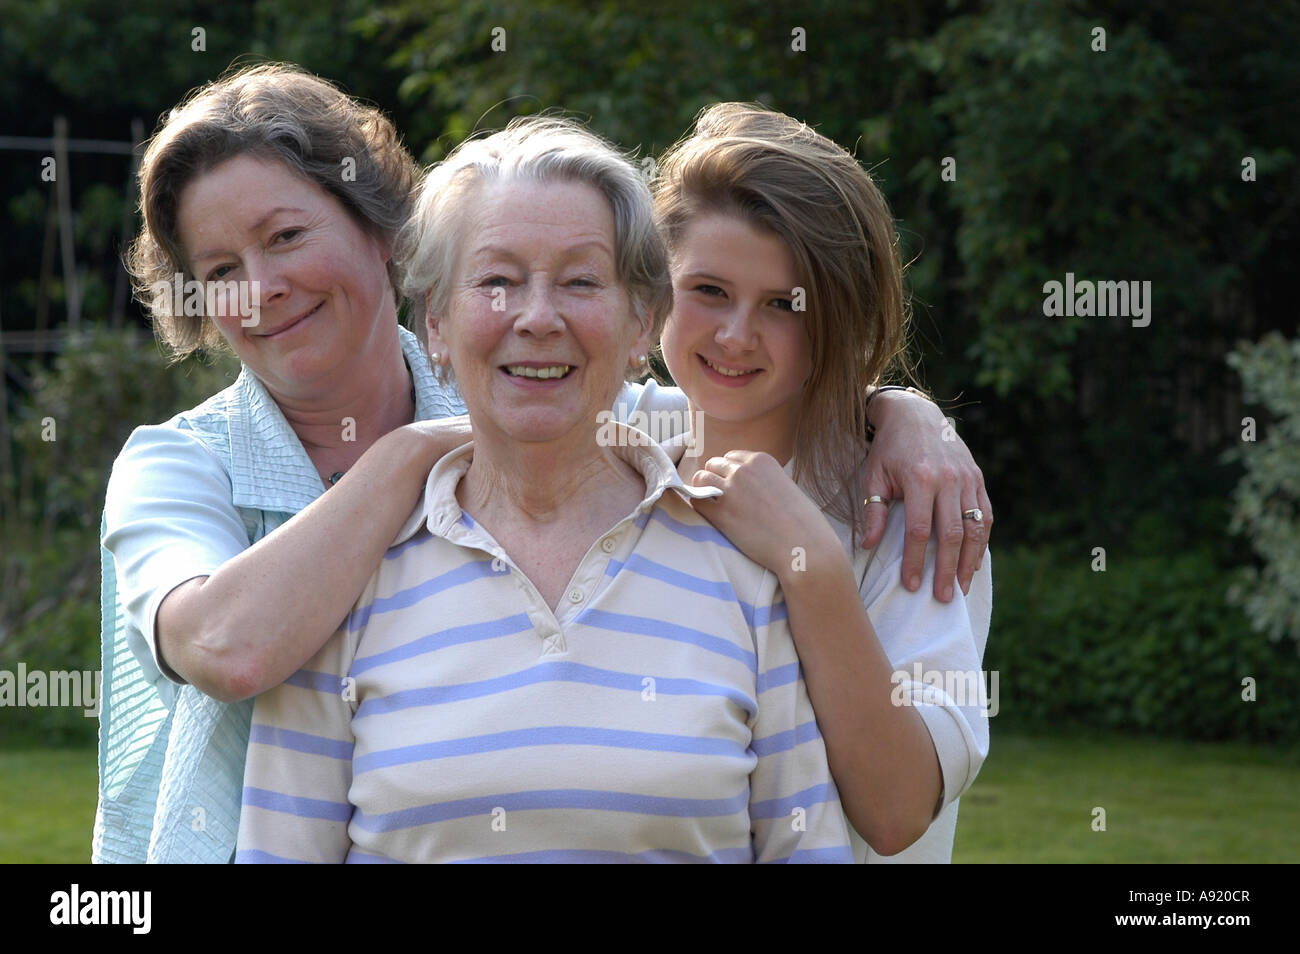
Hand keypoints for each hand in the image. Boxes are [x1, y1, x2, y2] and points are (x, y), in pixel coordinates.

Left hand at [687, 450, 842, 584]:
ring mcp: (731, 491)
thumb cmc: (802, 523)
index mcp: (761, 460)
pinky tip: (711, 516)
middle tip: (723, 498)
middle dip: (715, 479)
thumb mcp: (785, 486)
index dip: (729, 472)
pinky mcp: (722, 514)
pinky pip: (697, 501)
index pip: (731, 457)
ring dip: (704, 490)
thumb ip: (764, 480)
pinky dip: (700, 506)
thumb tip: (748, 487)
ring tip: (714, 506)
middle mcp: (743, 471)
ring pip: (700, 479)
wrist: (804, 546)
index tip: (734, 486)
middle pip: (713, 465)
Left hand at [860, 394, 991, 600]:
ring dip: (970, 561)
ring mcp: (967, 478)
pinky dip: (982, 540)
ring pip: (974, 528)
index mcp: (919, 479)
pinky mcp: (978, 478)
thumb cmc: (888, 449)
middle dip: (948, 570)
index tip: (912, 586)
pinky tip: (975, 561)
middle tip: (944, 598)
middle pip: (951, 534)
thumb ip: (874, 512)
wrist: (915, 414)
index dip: (917, 561)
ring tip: (963, 587)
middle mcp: (948, 479)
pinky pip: (985, 515)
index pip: (920, 531)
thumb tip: (867, 546)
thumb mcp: (873, 476)